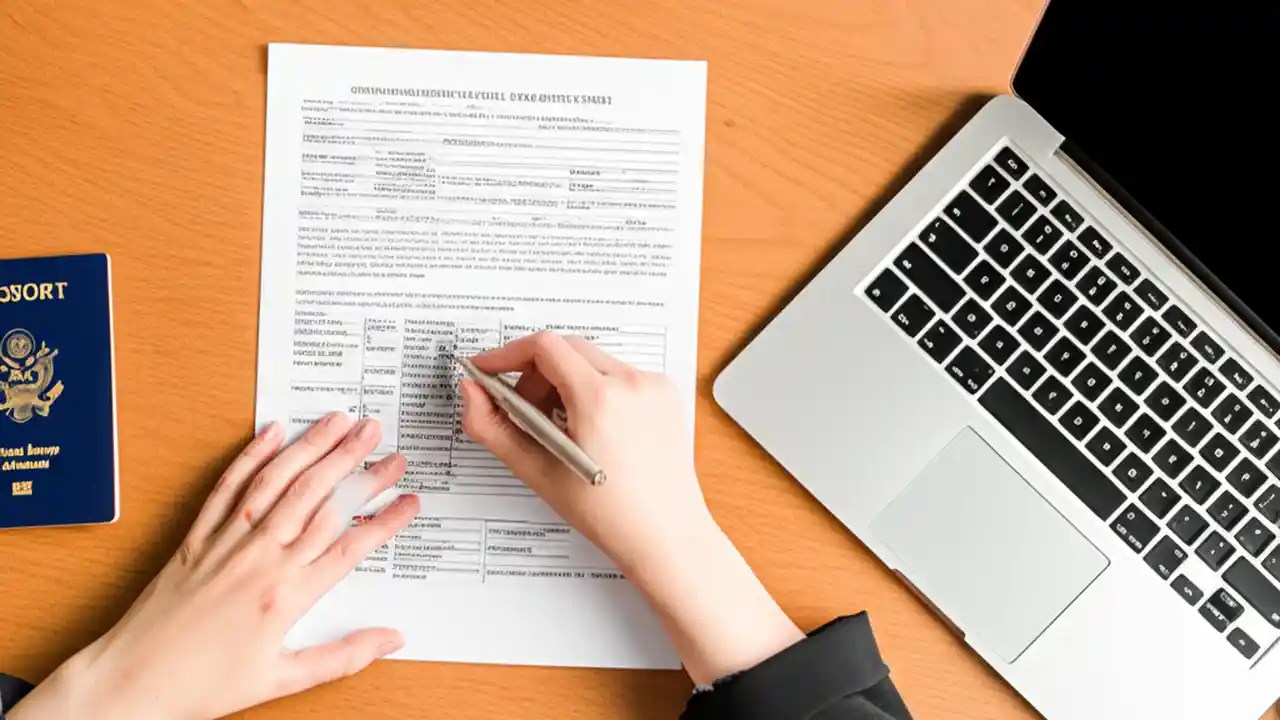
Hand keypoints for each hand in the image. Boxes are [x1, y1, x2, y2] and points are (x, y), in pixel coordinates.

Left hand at [12, 414, 418, 719]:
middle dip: (356, 464)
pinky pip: (228, 488)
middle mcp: (260, 560)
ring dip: (313, 448)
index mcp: (285, 597)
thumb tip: (390, 640)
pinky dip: (251, 456)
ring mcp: (228, 543)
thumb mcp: (282, 680)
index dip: (385, 519)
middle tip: (380, 437)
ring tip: (340, 421)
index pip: (349, 546)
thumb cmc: (202, 685)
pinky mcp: (197, 537)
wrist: (131, 681)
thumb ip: (342, 657)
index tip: (409, 499)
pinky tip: (273, 432)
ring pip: (280, 483)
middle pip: (319, 501)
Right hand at [460, 332, 802, 684]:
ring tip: (558, 426)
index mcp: (600, 399)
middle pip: (567, 349)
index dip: (507, 355)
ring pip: (592, 360)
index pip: (544, 347)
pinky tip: (591, 429)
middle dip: (535, 372)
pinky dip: (595, 389)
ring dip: (565, 380)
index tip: (488, 369)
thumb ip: (493, 427)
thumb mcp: (538, 472)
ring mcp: (653, 386)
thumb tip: (471, 391)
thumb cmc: (608, 514)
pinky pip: (619, 374)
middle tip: (522, 409)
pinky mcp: (666, 393)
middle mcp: (632, 383)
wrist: (666, 534)